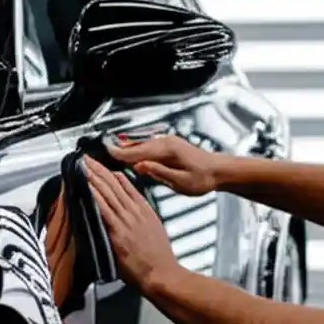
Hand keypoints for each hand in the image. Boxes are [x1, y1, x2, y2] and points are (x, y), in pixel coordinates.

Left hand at [81, 155, 181, 291]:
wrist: (162, 274)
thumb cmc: (158, 258)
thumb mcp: (154, 229)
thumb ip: (142, 215)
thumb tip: (130, 205)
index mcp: (144, 210)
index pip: (126, 185)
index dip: (111, 173)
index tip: (101, 164)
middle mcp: (135, 212)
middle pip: (114, 184)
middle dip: (99, 169)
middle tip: (86, 158)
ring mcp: (126, 221)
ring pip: (108, 193)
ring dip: (94, 177)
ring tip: (83, 165)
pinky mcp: (118, 232)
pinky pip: (103, 209)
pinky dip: (94, 195)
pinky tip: (86, 186)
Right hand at [105, 134, 224, 195]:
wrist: (219, 171)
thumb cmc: (203, 179)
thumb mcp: (181, 182)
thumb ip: (159, 173)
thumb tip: (140, 166)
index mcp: (168, 151)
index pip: (139, 152)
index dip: (122, 153)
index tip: (108, 152)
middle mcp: (166, 142)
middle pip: (138, 145)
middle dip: (121, 148)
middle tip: (104, 150)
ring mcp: (168, 142)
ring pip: (143, 144)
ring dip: (128, 148)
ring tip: (113, 150)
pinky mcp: (169, 145)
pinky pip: (149, 146)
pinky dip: (138, 149)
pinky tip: (131, 152)